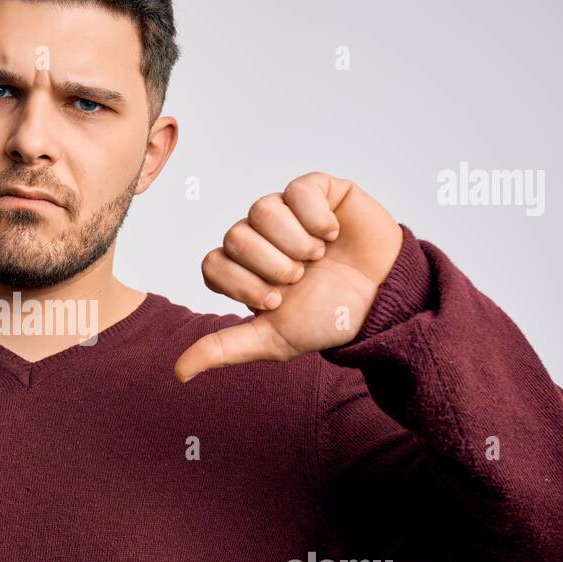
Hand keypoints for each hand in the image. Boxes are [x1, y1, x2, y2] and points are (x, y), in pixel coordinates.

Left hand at [174, 172, 402, 381]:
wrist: (383, 302)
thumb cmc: (328, 317)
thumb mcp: (274, 340)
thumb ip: (226, 348)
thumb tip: (179, 372)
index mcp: (243, 269)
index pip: (213, 264)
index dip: (242, 284)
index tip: (276, 301)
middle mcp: (259, 237)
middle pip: (235, 236)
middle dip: (271, 265)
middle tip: (299, 278)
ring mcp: (286, 212)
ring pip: (262, 209)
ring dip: (293, 242)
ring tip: (317, 258)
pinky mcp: (317, 191)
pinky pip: (298, 189)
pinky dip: (316, 217)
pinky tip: (332, 234)